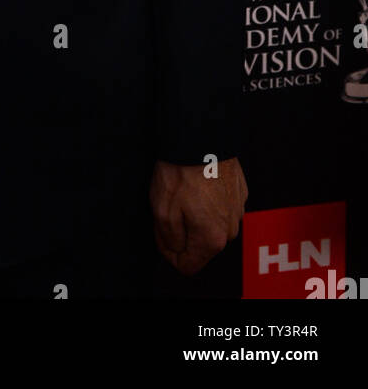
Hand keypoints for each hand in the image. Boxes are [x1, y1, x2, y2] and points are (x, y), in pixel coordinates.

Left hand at [149, 156, 247, 274]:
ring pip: (212, 225)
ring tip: (184, 191)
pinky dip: (209, 199)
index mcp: (212, 239)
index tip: (161, 234)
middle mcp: (230, 229)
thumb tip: (175, 250)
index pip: (189, 266)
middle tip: (170, 206)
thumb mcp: (162, 211)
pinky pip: (222, 205)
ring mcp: (238, 209)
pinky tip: (198, 182)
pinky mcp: (240, 191)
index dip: (169, 253)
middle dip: (183, 232)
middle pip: (201, 246)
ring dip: (197, 215)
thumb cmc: (181, 171)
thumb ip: (169, 240)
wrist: (201, 136)